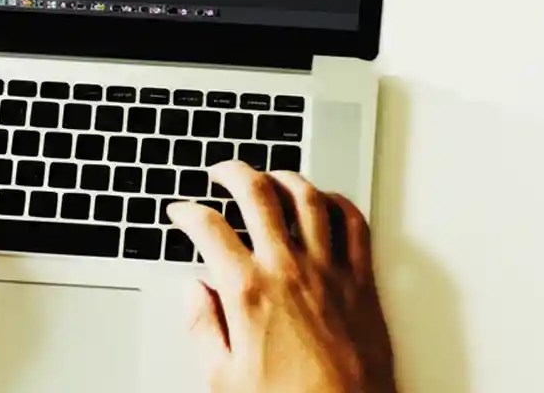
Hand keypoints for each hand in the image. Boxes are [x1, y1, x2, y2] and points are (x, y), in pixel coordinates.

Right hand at [168, 162, 395, 392]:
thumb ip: (202, 327)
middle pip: (257, 194)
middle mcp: (288, 270)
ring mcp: (329, 271)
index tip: (181, 212)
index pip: (208, 228)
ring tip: (270, 175)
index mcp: (247, 291)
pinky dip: (338, 202)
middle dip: (232, 172)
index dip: (187, 212)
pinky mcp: (363, 281)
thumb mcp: (223, 378)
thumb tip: (194, 293)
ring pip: (307, 198)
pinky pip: (354, 224)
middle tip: (221, 172)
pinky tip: (326, 200)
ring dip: (284, 177)